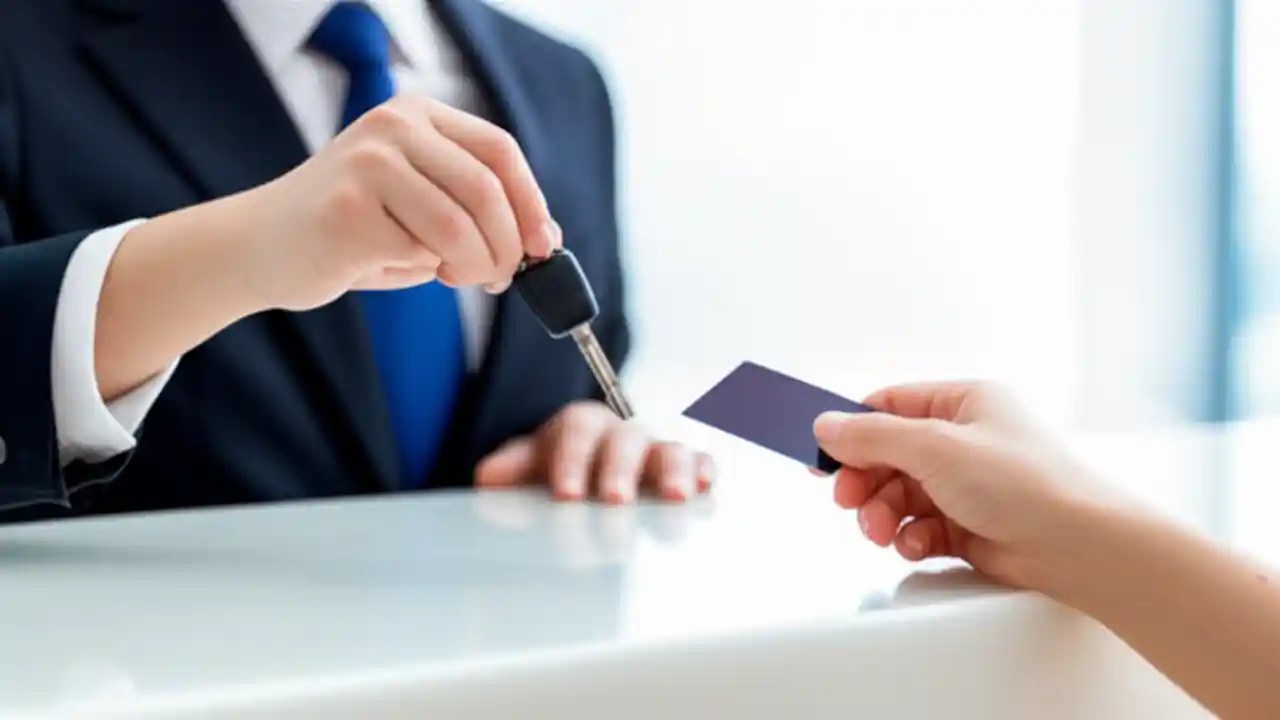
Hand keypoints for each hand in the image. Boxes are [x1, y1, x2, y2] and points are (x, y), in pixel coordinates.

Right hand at [232, 95, 558, 310]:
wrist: (259, 248)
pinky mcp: (348, 212)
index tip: (543, 246)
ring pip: (459, 226)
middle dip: (506, 246)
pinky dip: (424, 272)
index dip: (531, 202)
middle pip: (486, 190)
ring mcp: (366, 165)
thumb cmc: (354, 230)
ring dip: (473, 266)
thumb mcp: (421, 202)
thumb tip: (545, 238)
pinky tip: (394, 267)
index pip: (499, 150)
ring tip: (456, 277)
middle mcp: (391, 127)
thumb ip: (476, 209)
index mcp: (415, 114)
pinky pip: (419, 253)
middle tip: (500, 277)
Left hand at [474, 401, 716, 503]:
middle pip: (625, 439)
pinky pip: (698, 463)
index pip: (577, 432)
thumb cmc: (555, 473)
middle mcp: (621, 435)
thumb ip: (510, 469)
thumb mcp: (527, 469)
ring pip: (668, 450)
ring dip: (672, 471)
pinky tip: (706, 487)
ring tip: (674, 496)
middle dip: (620, 469)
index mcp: (580, 427)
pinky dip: (704, 471)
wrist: (582, 478)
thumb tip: (490, 477)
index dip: (572, 461)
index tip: (567, 493)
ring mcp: (654, 452)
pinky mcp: (682, 472)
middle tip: (615, 499)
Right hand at [813, 382, 1126, 592]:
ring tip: (882, 531)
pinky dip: (910, 538)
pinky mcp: (971, 526)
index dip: (853, 430)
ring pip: (900, 496)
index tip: (824, 454)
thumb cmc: (1026, 484)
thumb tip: (826, 425)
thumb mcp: (935, 447)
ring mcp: (969, 485)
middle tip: (848, 500)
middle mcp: (966, 441)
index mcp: (965, 403)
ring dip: (882, 514)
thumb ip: (873, 436)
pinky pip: (921, 528)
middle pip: (889, 456)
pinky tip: (916, 544)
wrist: (1079, 547)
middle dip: (865, 481)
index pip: (891, 406)